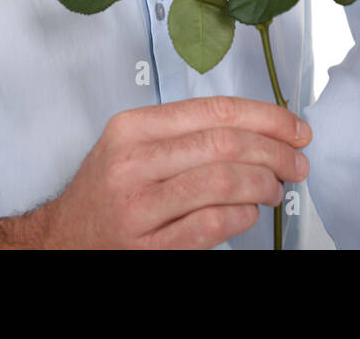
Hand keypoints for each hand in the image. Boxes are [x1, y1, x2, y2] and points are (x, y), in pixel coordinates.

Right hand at [0, 95, 309, 248]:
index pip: (213, 111)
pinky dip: (243, 217)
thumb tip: (258, 127)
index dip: (266, 117)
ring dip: (264, 185)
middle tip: (297, 162)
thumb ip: (183, 133)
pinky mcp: (149, 247)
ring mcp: (139, 207)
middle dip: (275, 151)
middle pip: (225, 144)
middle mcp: (132, 162)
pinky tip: (249, 213)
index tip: (294, 128)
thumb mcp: (130, 147)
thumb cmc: (106, 193)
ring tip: (276, 189)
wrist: (62, 241)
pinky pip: (213, 225)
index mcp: (132, 128)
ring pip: (223, 182)